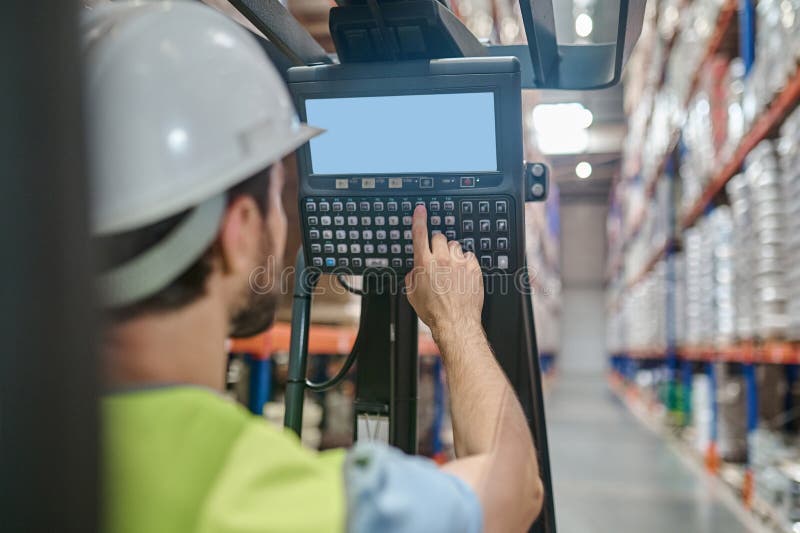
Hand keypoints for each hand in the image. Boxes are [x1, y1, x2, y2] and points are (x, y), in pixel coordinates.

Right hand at [404, 205, 483, 338]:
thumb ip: (412, 275)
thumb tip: (416, 269)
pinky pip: (469, 256)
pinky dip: (465, 263)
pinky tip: (462, 275)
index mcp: (424, 264)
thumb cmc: (434, 311)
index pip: (420, 233)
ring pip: (455, 246)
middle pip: (439, 237)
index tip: (420, 210)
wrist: (455, 323)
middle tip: (438, 258)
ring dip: (452, 253)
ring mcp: (459, 263)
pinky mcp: (474, 268)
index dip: (419, 219)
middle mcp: (442, 260)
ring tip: (452, 270)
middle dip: (437, 244)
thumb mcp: (412, 294)